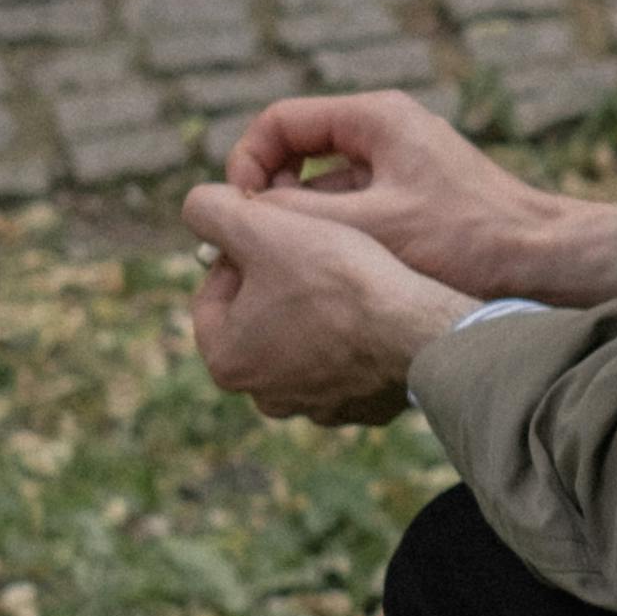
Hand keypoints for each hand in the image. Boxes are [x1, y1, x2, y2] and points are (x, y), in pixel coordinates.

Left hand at [185, 182, 477, 425]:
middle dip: (279, 280)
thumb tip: (198, 207)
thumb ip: (211, 210)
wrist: (417, 330)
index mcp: (227, 361)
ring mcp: (316, 408)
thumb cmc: (337, 281)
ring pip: (303, 340)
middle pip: (259, 318)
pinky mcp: (361, 408)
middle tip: (311, 248)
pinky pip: (347, 363)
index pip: (214, 291)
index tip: (274, 230)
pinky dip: (354, 336)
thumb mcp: (262, 228)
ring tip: (345, 274)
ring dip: (317, 308)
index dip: (241, 249)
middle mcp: (265, 397)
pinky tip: (374, 307)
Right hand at [226, 89, 616, 304]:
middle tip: (255, 245)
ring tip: (289, 268)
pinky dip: (333, 239)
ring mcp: (401, 168)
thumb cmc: (468, 243)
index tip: (241, 211)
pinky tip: (328, 279)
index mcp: (375, 119)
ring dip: (302, 225)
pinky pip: (353, 213)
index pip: (280, 122)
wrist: (546, 264)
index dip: (248, 163)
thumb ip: (297, 217)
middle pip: (298, 155)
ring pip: (324, 190)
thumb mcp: (369, 230)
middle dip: (271, 200)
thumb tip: (235, 213)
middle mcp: (386, 134)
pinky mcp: (413, 202)